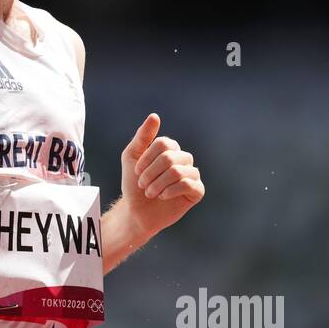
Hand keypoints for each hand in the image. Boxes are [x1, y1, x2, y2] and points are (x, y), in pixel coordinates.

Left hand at [121, 112, 204, 239]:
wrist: (137, 211)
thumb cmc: (133, 184)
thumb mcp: (131, 157)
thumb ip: (143, 136)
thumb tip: (155, 116)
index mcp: (170, 149)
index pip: (163, 143)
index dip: (147, 159)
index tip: (136, 171)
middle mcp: (183, 159)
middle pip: (169, 157)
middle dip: (150, 174)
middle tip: (143, 185)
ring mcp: (192, 174)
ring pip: (177, 172)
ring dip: (157, 184)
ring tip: (150, 192)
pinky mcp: (197, 191)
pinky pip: (188, 185)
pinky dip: (170, 191)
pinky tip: (162, 196)